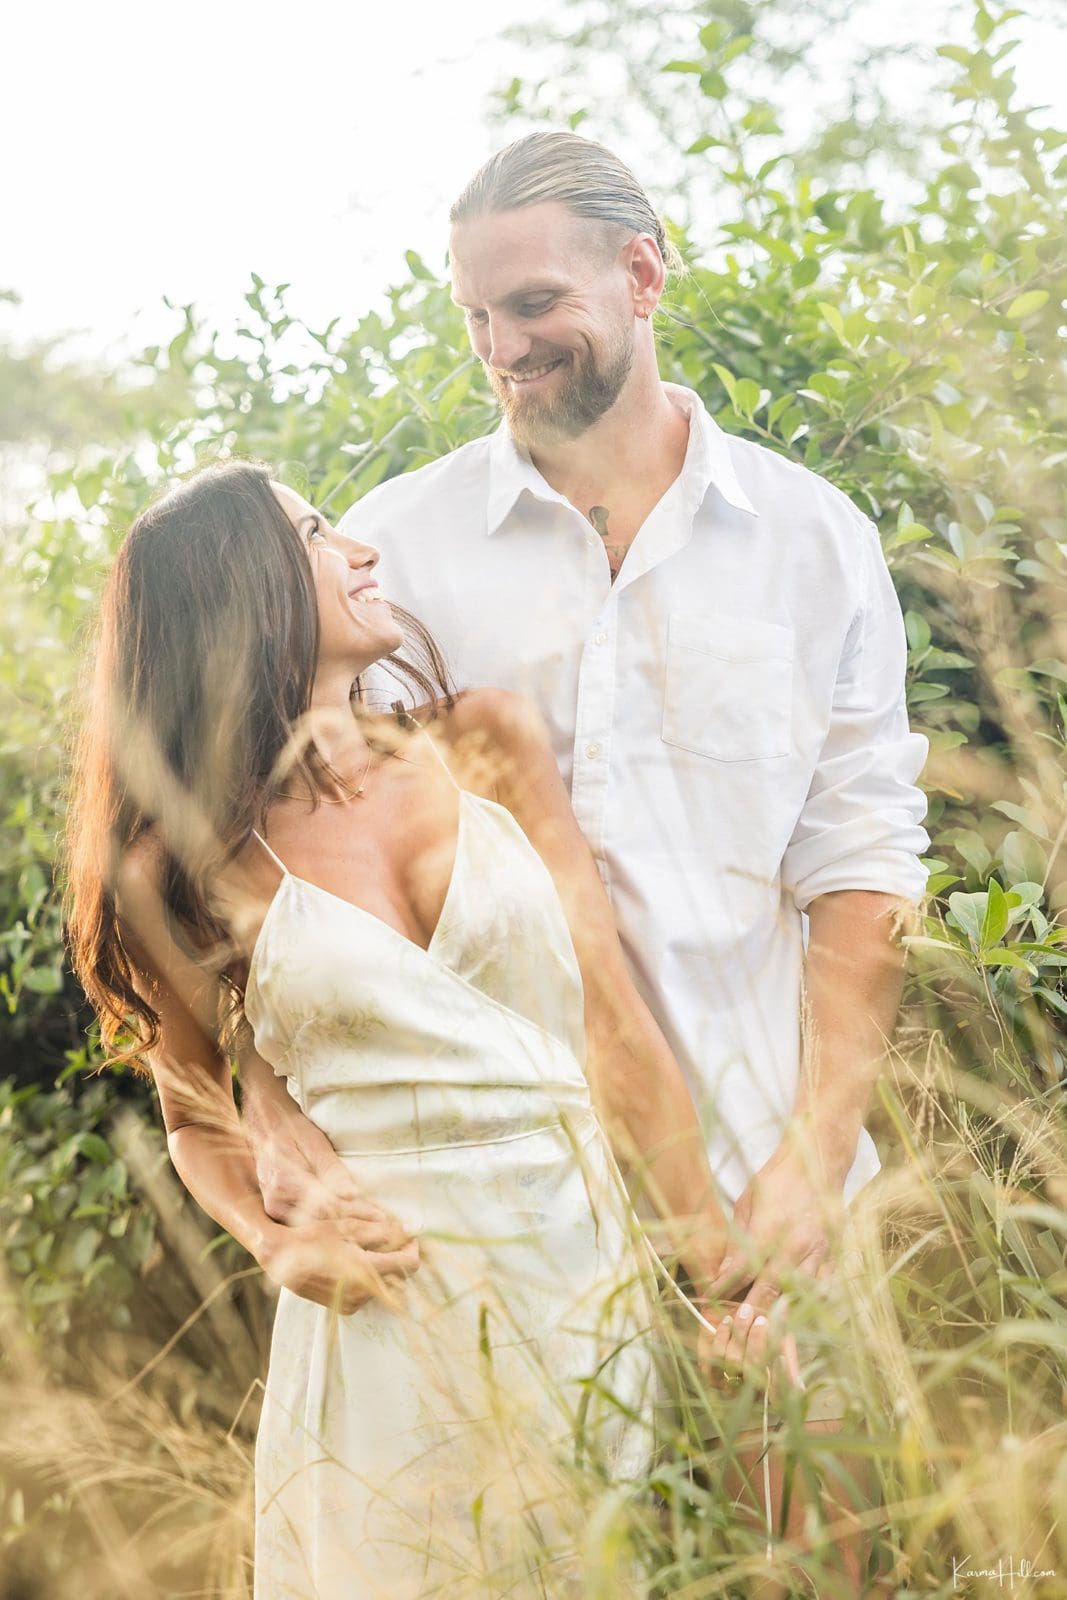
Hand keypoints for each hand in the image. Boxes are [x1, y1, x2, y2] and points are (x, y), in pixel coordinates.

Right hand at [249, 1111, 408, 1248]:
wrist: (264, 1127)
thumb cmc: (292, 1129)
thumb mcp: (313, 1140)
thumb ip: (330, 1168)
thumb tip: (351, 1194)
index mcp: (285, 1182)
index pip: (328, 1206)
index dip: (358, 1213)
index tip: (382, 1218)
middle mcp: (276, 1202)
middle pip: (322, 1225)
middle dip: (356, 1231)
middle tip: (387, 1235)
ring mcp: (274, 1213)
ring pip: (315, 1233)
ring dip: (345, 1239)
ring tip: (376, 1242)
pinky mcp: (277, 1217)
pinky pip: (307, 1231)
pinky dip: (330, 1237)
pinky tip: (353, 1240)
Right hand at [260, 1217, 419, 1314]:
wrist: (282, 1258)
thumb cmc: (315, 1236)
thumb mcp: (350, 1226)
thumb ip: (385, 1231)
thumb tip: (414, 1228)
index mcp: (366, 1270)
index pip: (409, 1263)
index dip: (412, 1247)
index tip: (408, 1236)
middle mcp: (362, 1292)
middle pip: (399, 1276)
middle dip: (398, 1258)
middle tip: (389, 1240)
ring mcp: (353, 1303)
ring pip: (385, 1286)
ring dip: (384, 1268)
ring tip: (368, 1250)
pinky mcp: (344, 1308)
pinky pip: (368, 1294)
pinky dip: (369, 1279)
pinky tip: (356, 1263)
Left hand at [696, 1294, 802, 1398]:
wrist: (745, 1306)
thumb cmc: (771, 1327)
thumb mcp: (784, 1339)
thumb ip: (789, 1358)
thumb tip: (797, 1386)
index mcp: (774, 1387)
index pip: (778, 1399)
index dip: (779, 1382)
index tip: (781, 1358)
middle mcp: (751, 1389)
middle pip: (753, 1372)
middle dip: (757, 1343)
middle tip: (762, 1320)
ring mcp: (729, 1381)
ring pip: (732, 1361)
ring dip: (740, 1333)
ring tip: (747, 1311)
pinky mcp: (710, 1368)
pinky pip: (712, 1356)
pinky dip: (722, 1336)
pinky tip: (728, 1320)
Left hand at [702, 1145, 843, 1318]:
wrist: (816, 1160)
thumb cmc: (777, 1178)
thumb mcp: (748, 1203)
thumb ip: (739, 1240)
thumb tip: (726, 1272)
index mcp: (769, 1231)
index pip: (741, 1272)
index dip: (724, 1288)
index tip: (711, 1298)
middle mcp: (795, 1247)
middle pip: (769, 1291)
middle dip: (750, 1309)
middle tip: (735, 1322)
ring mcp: (817, 1253)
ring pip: (798, 1295)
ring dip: (780, 1310)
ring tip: (764, 1323)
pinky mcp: (833, 1254)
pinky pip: (823, 1287)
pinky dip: (809, 1300)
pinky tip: (797, 1307)